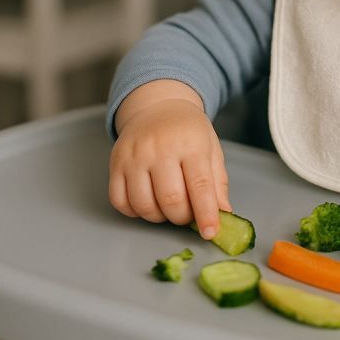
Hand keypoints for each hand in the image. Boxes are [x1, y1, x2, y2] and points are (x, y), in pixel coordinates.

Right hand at [108, 80, 229, 239]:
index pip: (200, 186)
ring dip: (159, 217)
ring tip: (168, 207)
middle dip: (182, 217)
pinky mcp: (115, 164)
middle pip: (171, 200)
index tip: (210, 232)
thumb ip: (218, 183)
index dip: (205, 214)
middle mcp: (160, 149)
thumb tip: (224, 215)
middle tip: (188, 213)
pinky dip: (134, 212)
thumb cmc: (189, 131)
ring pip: (144, 205)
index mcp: (190, 144)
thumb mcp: (212, 150)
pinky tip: (147, 202)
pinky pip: (120, 202)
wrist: (159, 106)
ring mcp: (134, 156)